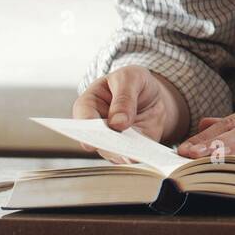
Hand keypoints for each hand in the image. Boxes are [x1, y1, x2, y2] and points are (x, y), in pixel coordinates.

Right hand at [72, 66, 189, 162]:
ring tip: (135, 154)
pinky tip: (148, 154)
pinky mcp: (130, 149)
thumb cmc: (132, 81)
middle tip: (119, 147)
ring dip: (125, 154)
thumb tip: (117, 123)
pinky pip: (133, 156)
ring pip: (114, 153)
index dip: (87, 129)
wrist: (151, 92)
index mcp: (89, 105)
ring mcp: (112, 141)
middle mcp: (97, 128)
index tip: (93, 138)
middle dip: (108, 145)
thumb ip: (124, 97)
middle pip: (97, 141)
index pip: (83, 118)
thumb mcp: (130, 78)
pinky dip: (140, 156)